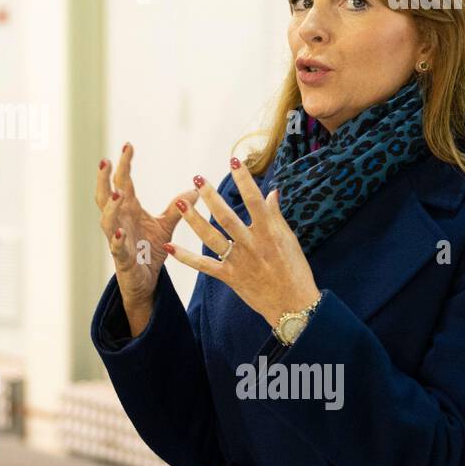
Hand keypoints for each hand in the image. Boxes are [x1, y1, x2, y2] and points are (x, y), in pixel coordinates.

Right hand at [95, 143, 197, 326]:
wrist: (146, 282)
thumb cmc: (150, 251)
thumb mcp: (165, 226)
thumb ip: (177, 208)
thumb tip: (195, 188)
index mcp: (129, 211)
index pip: (123, 182)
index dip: (124, 164)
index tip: (128, 145)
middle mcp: (119, 222)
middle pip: (105, 196)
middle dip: (104, 179)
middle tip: (106, 161)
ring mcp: (118, 239)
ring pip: (107, 220)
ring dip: (110, 207)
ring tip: (117, 193)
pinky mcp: (122, 259)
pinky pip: (117, 248)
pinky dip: (117, 240)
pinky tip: (120, 233)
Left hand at [164, 157, 320, 328]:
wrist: (293, 305)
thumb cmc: (294, 270)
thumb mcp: (289, 240)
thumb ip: (276, 216)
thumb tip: (272, 192)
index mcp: (269, 232)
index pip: (255, 200)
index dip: (244, 179)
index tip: (233, 160)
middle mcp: (252, 244)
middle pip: (227, 217)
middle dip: (211, 197)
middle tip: (197, 179)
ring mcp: (239, 261)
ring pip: (212, 238)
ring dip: (194, 221)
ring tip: (180, 204)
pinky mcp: (230, 277)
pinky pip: (204, 266)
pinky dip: (186, 258)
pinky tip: (169, 248)